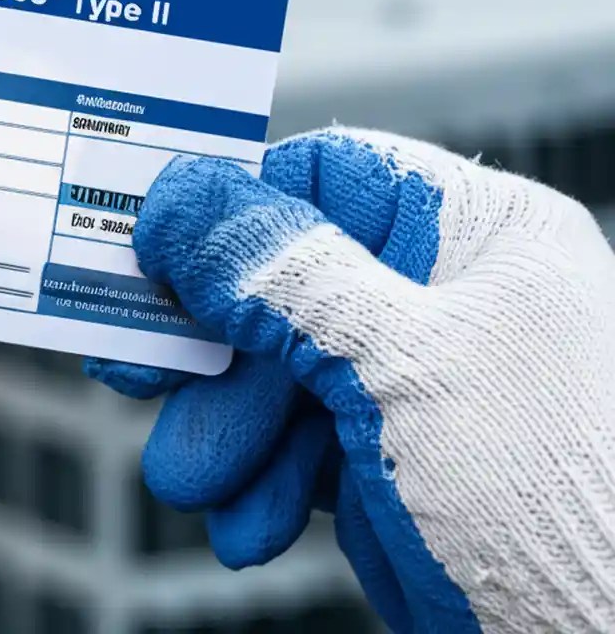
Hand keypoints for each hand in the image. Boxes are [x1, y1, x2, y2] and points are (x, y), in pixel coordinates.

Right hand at [89, 128, 614, 631]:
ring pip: (270, 374)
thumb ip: (284, 276)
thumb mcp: (406, 362)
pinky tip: (249, 521)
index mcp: (475, 235)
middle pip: (279, 284)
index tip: (149, 250)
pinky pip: (288, 446)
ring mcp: (409, 382)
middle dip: (210, 352)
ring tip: (199, 481)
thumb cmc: (564, 491)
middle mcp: (440, 299)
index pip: (323, 181)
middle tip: (138, 377)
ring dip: (223, 431)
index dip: (229, 211)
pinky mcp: (383, 456)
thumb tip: (185, 200)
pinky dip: (256, 482)